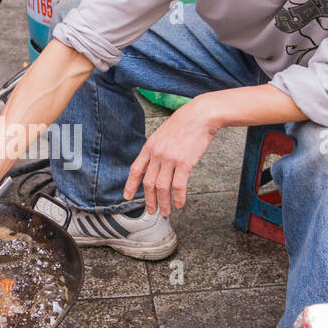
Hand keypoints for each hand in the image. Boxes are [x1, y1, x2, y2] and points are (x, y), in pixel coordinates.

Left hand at [123, 98, 217, 214]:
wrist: (199, 116)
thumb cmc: (184, 124)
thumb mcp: (162, 135)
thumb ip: (156, 150)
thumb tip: (154, 165)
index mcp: (149, 147)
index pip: (135, 170)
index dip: (130, 185)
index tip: (127, 197)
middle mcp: (157, 154)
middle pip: (148, 183)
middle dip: (149, 200)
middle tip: (152, 210)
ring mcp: (170, 158)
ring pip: (162, 187)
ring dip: (163, 202)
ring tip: (166, 211)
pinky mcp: (184, 162)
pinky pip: (178, 185)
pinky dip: (178, 197)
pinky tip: (179, 204)